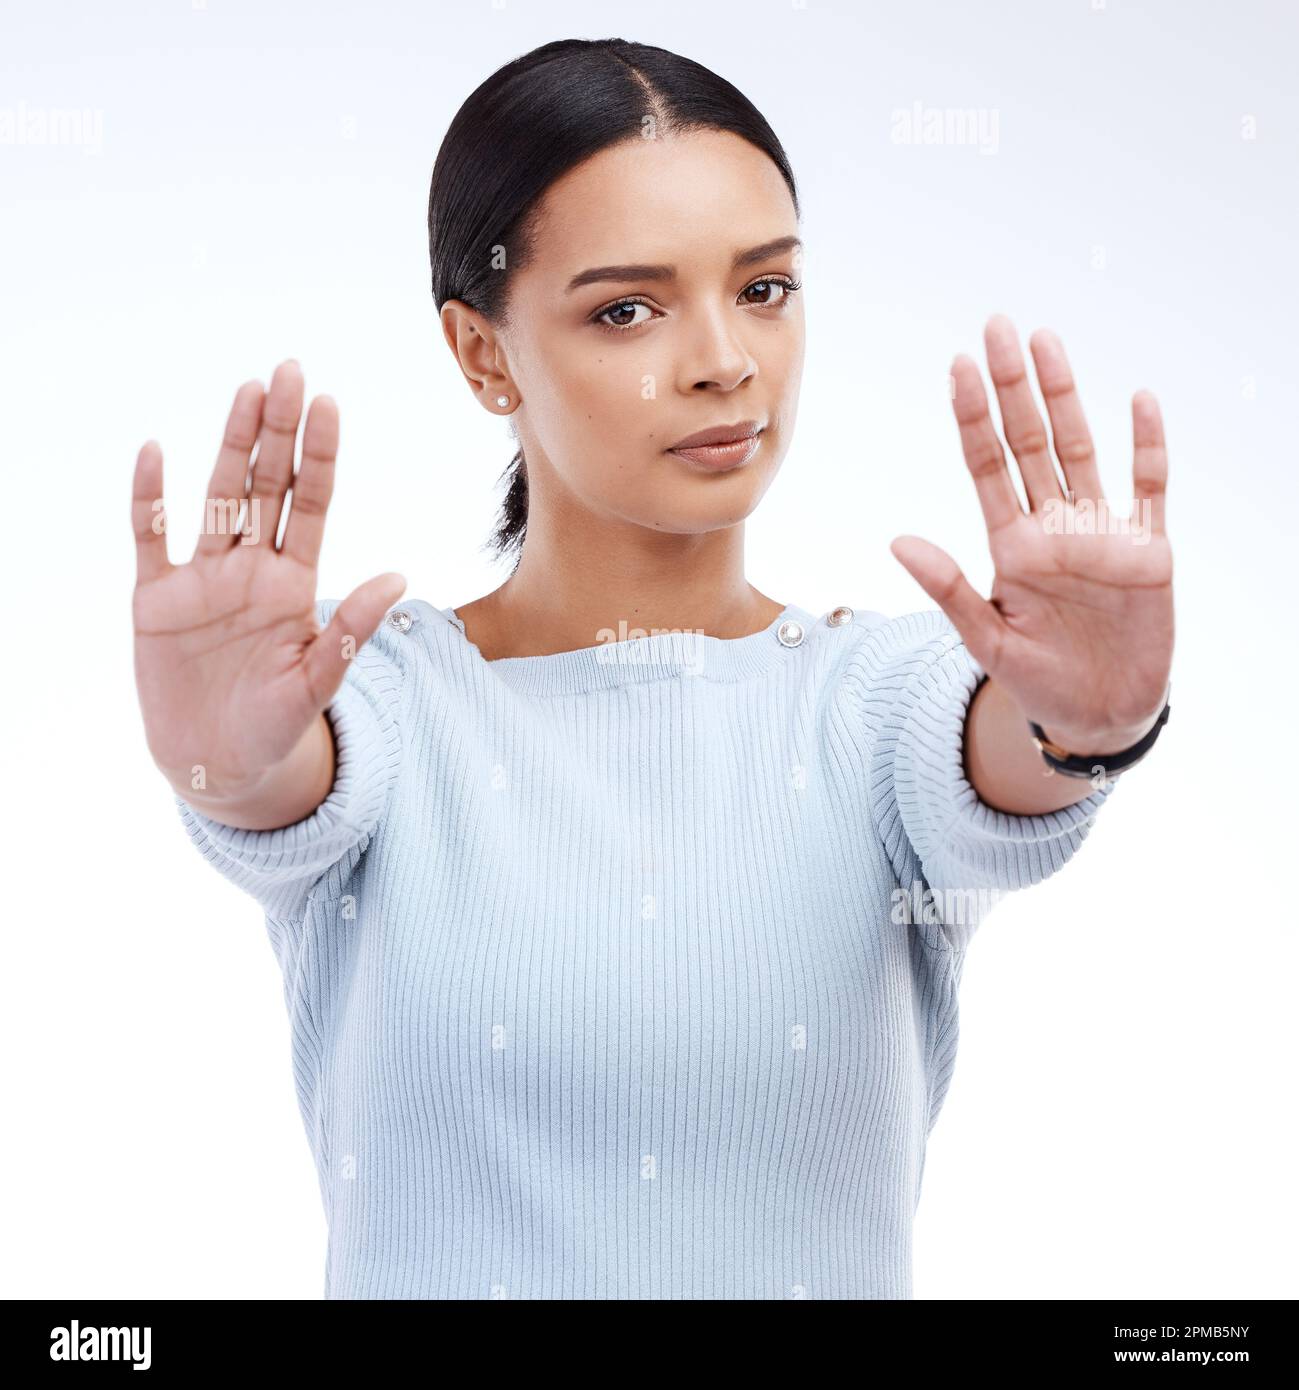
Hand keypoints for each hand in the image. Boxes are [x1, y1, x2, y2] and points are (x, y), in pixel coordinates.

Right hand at [131, 360, 405, 798]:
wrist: (219, 764)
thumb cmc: (276, 727)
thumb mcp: (318, 682)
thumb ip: (351, 631)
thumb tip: (398, 578)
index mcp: (294, 584)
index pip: (312, 504)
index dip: (320, 455)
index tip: (329, 405)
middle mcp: (251, 569)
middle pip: (266, 486)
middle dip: (277, 430)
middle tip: (288, 371)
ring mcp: (203, 579)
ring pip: (217, 497)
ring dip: (229, 445)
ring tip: (246, 391)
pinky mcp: (157, 599)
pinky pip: (151, 537)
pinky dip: (150, 498)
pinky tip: (154, 452)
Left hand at [889, 315, 1173, 755]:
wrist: (1100, 714)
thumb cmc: (1038, 679)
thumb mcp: (986, 639)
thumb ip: (949, 588)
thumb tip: (897, 539)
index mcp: (1012, 545)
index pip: (987, 466)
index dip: (972, 417)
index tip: (957, 366)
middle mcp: (1054, 527)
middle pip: (1030, 441)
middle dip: (1013, 386)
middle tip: (998, 326)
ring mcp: (1101, 533)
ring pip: (1081, 449)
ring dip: (1066, 396)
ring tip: (1046, 342)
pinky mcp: (1148, 549)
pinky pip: (1150, 486)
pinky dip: (1146, 445)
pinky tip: (1138, 400)